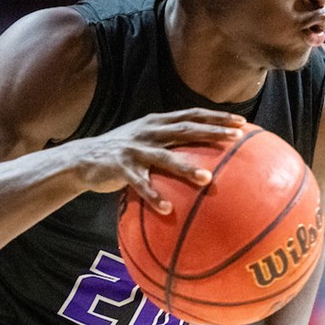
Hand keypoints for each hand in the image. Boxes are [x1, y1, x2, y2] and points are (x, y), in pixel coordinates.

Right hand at [72, 108, 245, 212]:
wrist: (82, 158)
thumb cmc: (125, 153)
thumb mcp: (147, 140)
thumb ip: (172, 142)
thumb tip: (206, 156)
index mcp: (158, 122)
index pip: (192, 114)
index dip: (216, 116)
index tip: (241, 122)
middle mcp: (148, 131)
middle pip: (185, 129)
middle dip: (212, 131)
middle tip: (235, 138)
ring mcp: (134, 148)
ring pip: (164, 157)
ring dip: (186, 167)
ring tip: (207, 178)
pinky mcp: (120, 167)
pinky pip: (140, 184)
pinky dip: (153, 196)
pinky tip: (166, 209)